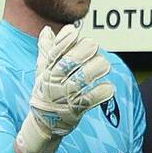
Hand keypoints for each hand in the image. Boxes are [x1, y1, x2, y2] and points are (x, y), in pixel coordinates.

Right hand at [15, 23, 114, 152]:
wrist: (43, 123)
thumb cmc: (45, 92)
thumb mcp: (42, 71)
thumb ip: (46, 50)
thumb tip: (47, 29)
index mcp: (47, 70)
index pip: (54, 53)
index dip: (64, 42)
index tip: (74, 31)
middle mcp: (55, 82)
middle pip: (68, 65)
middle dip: (82, 53)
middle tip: (95, 46)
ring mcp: (65, 97)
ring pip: (80, 81)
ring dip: (94, 71)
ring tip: (106, 64)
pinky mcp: (75, 110)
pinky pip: (89, 101)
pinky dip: (100, 94)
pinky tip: (109, 88)